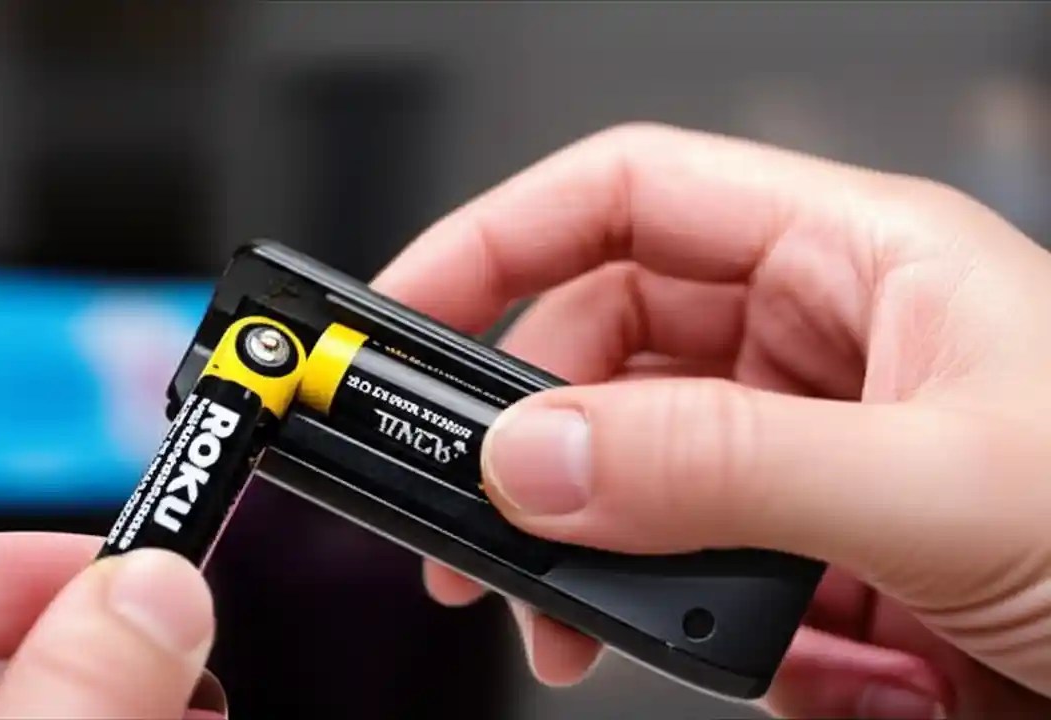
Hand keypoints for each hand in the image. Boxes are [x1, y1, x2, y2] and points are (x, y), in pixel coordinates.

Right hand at [373, 123, 1050, 718]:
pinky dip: (690, 626)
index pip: (624, 198)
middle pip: (605, 348)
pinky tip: (761, 664)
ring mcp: (809, 449)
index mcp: (854, 258)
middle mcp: (819, 341)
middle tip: (473, 529)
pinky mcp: (815, 548)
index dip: (498, 239)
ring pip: (635, 472)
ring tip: (587, 630)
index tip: (405, 316)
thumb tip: (538, 461)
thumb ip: (724, 467)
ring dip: (599, 556)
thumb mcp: (941, 485)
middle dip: (528, 441)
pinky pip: (696, 567)